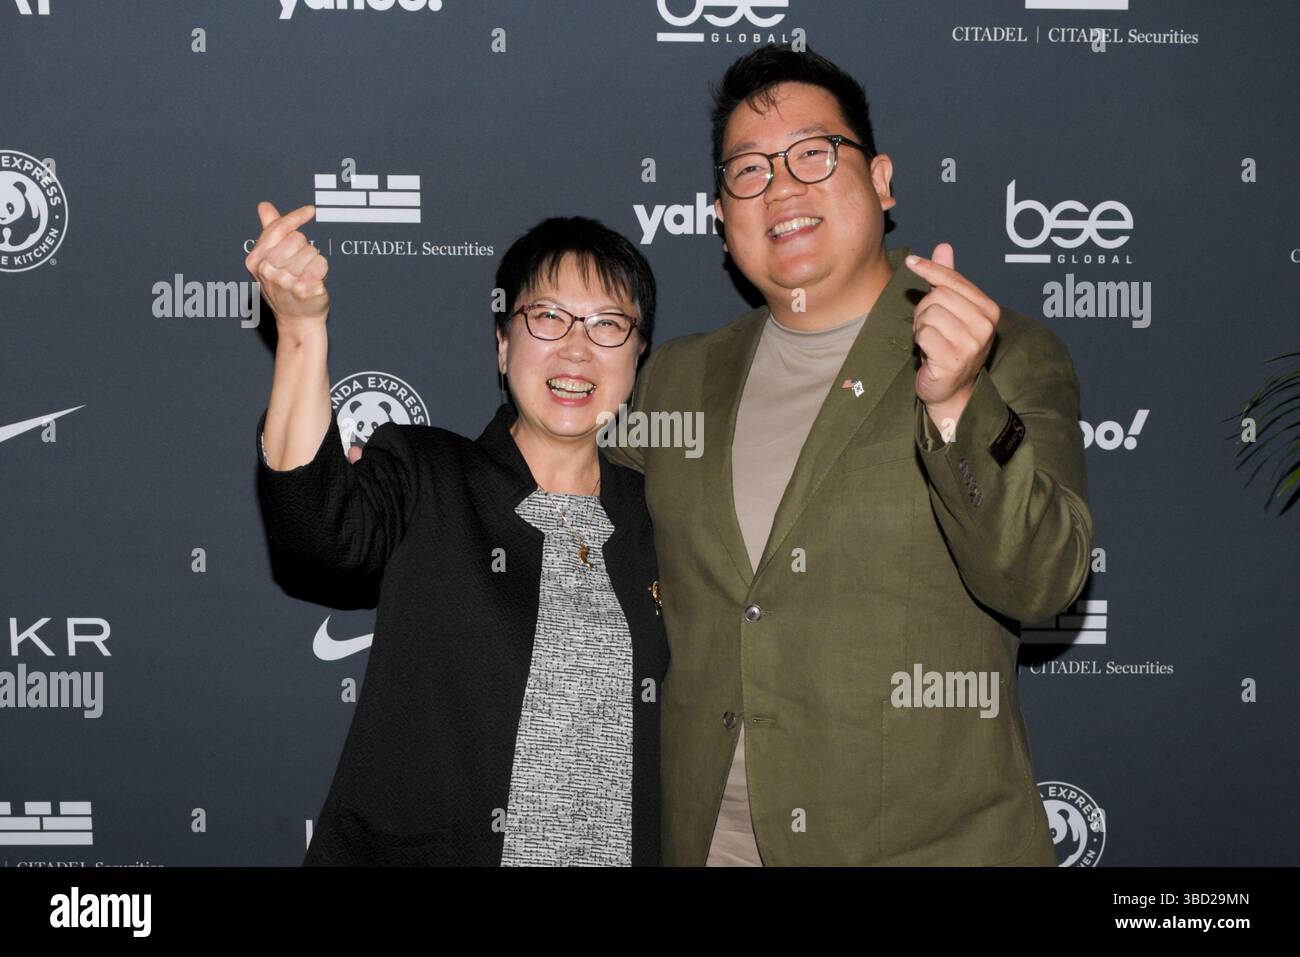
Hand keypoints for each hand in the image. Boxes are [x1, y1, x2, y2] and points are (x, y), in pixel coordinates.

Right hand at [244, 201, 329, 326]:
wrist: (297, 320)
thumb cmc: (285, 287)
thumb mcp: (271, 260)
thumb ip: (269, 231)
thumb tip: (264, 206)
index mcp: (256, 260)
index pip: (278, 229)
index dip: (296, 217)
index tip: (310, 210)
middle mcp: (267, 271)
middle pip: (297, 238)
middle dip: (304, 247)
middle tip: (300, 265)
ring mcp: (285, 282)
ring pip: (311, 251)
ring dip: (314, 260)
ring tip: (306, 275)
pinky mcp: (304, 290)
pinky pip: (321, 264)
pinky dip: (322, 270)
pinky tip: (315, 281)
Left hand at [904, 243, 999, 427]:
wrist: (951, 391)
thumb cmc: (949, 348)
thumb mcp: (952, 311)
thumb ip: (949, 280)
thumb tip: (943, 246)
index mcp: (990, 310)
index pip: (954, 280)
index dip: (930, 269)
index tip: (912, 262)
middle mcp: (985, 325)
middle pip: (938, 296)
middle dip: (924, 309)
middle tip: (929, 327)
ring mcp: (972, 343)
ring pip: (929, 314)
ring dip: (921, 327)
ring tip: (930, 340)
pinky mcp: (955, 359)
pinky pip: (924, 335)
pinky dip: (919, 342)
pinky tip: (928, 353)